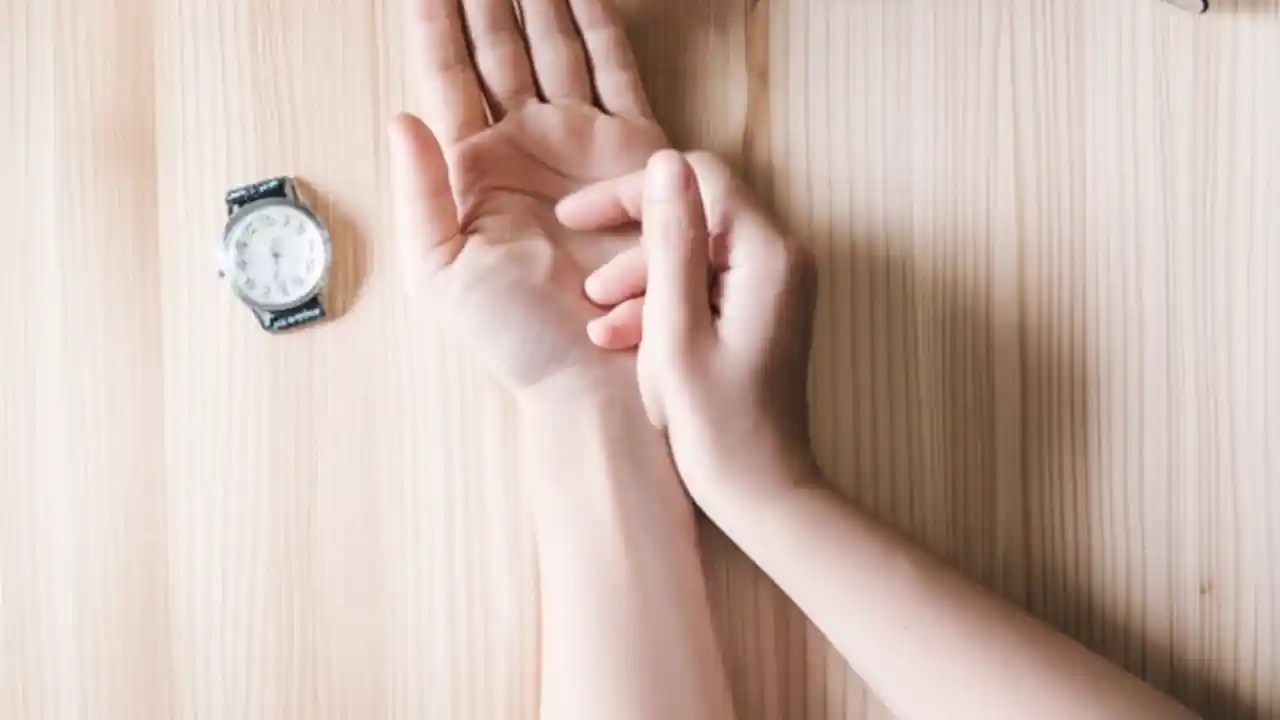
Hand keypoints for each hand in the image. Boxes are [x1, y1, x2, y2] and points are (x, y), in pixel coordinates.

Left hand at [389, 0, 666, 400]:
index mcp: (475, 169)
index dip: (436, 20)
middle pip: (501, 46)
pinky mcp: (633, 154)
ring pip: (556, 48)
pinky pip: (618, 74)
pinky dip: (602, 28)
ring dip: (540, 0)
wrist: (596, 375)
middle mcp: (527, 147)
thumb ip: (420, 193)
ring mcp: (581, 145)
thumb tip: (400, 117)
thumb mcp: (440, 273)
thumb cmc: (517, 338)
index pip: (449, 73)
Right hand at [556, 150, 819, 505]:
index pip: (697, 179)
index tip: (576, 217)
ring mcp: (773, 285)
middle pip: (695, 212)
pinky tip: (622, 338)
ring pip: (694, 252)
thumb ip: (671, 242)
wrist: (762, 490)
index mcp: (766, 255)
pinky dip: (663, 303)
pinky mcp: (760, 310)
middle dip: (634, 245)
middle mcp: (780, 258)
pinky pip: (705, 284)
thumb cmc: (717, 422)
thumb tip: (665, 164)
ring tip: (600, 322)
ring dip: (641, 280)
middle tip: (586, 285)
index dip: (632, 190)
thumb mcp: (676, 329)